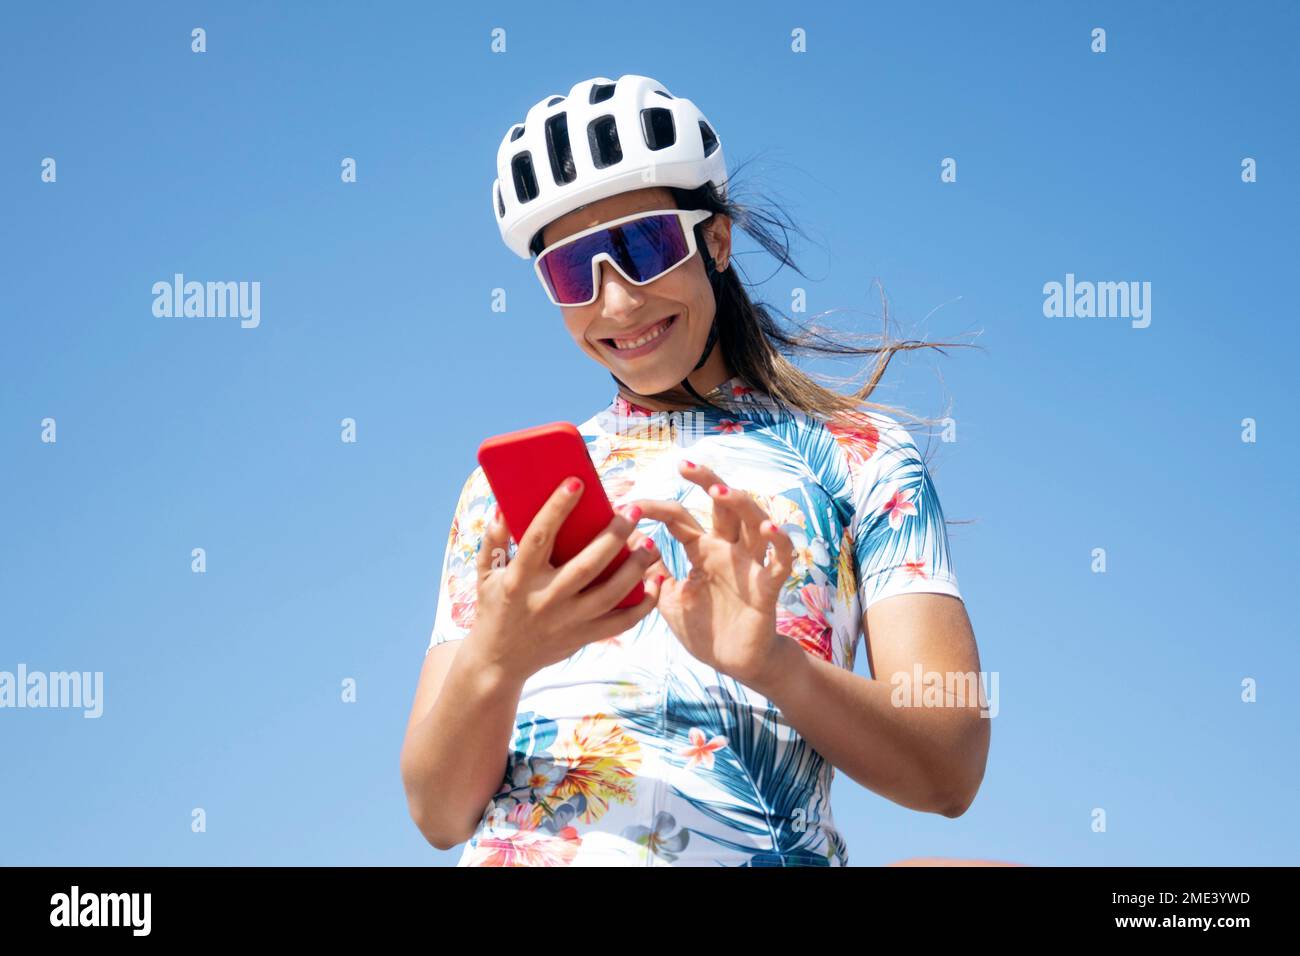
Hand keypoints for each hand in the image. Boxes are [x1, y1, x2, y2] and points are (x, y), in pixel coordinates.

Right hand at [463, 476, 665, 683]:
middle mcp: (545, 599)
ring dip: (635, 568)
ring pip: (609, 594)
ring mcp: (566, 621)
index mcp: (519, 577)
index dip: (557, 508)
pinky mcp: (582, 638)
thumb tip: (504, 506)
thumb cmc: (494, 607)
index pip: (539, 537)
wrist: (498, 661)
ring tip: (650, 544)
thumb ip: (494, 539)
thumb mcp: (485, 573)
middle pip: (586, 565)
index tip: (577, 482)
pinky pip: (620, 623)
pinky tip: (654, 582)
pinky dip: (642, 605)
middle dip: (613, 536)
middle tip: (633, 511)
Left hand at [630, 460, 795, 688]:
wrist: (733, 663)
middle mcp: (727, 549)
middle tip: (685, 466)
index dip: (653, 507)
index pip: (678, 518)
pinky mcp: (768, 587)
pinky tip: (769, 531)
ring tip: (720, 492)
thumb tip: (625, 540)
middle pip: (722, 505)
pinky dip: (779, 544)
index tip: (625, 503)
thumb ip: (651, 570)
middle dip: (707, 481)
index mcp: (701, 550)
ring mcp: (750, 565)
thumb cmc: (704, 629)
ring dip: (740, 504)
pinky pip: (780, 561)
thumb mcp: (668, 598)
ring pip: (753, 522)